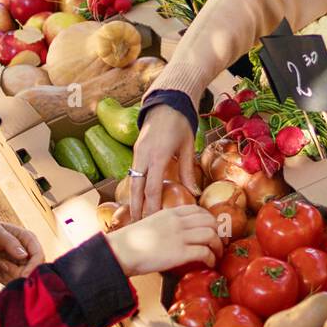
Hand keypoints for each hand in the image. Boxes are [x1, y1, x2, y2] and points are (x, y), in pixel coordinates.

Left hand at [0, 215, 43, 283]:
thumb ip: (10, 242)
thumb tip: (24, 255)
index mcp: (28, 239)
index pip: (38, 256)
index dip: (33, 268)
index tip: (22, 276)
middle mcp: (28, 251)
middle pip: (32, 271)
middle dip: (17, 273)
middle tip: (0, 264)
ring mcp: (21, 262)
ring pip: (22, 278)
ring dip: (8, 275)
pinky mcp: (13, 270)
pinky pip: (12, 281)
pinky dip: (3, 278)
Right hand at [105, 205, 222, 276]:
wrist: (121, 251)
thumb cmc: (130, 241)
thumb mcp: (151, 224)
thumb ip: (165, 224)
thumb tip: (175, 234)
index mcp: (170, 212)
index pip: (198, 210)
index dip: (209, 219)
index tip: (212, 229)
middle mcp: (178, 221)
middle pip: (209, 220)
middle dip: (218, 232)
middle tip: (219, 242)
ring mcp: (180, 236)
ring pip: (211, 235)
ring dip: (218, 246)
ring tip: (217, 254)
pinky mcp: (180, 253)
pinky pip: (204, 252)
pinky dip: (211, 258)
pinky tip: (210, 263)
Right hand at [129, 105, 196, 219]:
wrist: (167, 102)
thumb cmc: (181, 123)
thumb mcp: (188, 146)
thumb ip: (188, 171)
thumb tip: (195, 193)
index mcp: (158, 156)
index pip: (152, 188)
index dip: (151, 206)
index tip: (153, 220)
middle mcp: (144, 156)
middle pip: (136, 188)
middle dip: (136, 207)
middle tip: (138, 224)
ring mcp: (137, 152)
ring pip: (132, 181)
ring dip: (133, 198)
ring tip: (136, 215)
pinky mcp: (136, 150)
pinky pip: (133, 172)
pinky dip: (135, 186)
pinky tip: (138, 196)